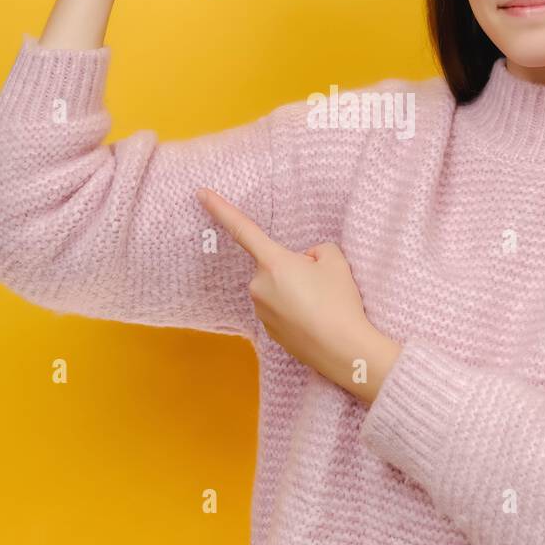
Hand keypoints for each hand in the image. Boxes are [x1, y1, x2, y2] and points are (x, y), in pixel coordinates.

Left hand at [195, 187, 399, 402]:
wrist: (344, 350)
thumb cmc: (338, 302)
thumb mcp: (335, 260)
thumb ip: (316, 250)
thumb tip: (305, 262)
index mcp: (272, 263)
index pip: (242, 229)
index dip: (220, 209)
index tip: (200, 193)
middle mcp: (258, 286)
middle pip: (273, 265)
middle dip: (293, 268)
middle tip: (321, 283)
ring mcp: (261, 311)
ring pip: (277, 288)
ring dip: (294, 290)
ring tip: (321, 304)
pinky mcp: (269, 332)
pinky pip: (280, 309)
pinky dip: (295, 310)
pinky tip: (315, 319)